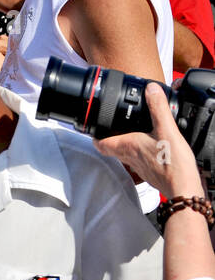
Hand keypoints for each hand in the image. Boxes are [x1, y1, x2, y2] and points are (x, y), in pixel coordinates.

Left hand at [95, 84, 201, 199]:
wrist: (184, 189)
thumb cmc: (173, 164)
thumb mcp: (167, 130)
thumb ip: (158, 108)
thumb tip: (151, 90)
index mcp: (127, 146)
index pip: (99, 143)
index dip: (94, 135)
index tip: (94, 128)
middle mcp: (129, 158)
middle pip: (111, 148)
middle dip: (110, 137)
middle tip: (113, 128)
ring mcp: (140, 168)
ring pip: (125, 155)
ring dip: (127, 145)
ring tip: (134, 135)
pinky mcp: (152, 173)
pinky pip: (141, 161)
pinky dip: (142, 153)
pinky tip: (153, 149)